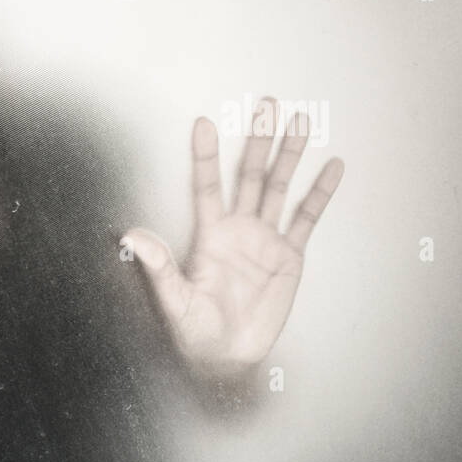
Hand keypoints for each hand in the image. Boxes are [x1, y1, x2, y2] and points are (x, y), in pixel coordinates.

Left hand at [123, 97, 343, 377]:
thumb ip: (157, 266)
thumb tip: (130, 235)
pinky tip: (332, 166)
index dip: (205, 155)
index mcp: (208, 235)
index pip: (206, 186)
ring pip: (278, 188)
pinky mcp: (290, 255)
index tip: (202, 122)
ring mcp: (265, 239)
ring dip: (289, 156)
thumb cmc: (194, 331)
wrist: (227, 356)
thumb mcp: (172, 299)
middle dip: (256, 141)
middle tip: (264, 105)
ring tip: (300, 122)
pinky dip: (319, 193)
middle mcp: (237, 229)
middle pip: (248, 175)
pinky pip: (307, 218)